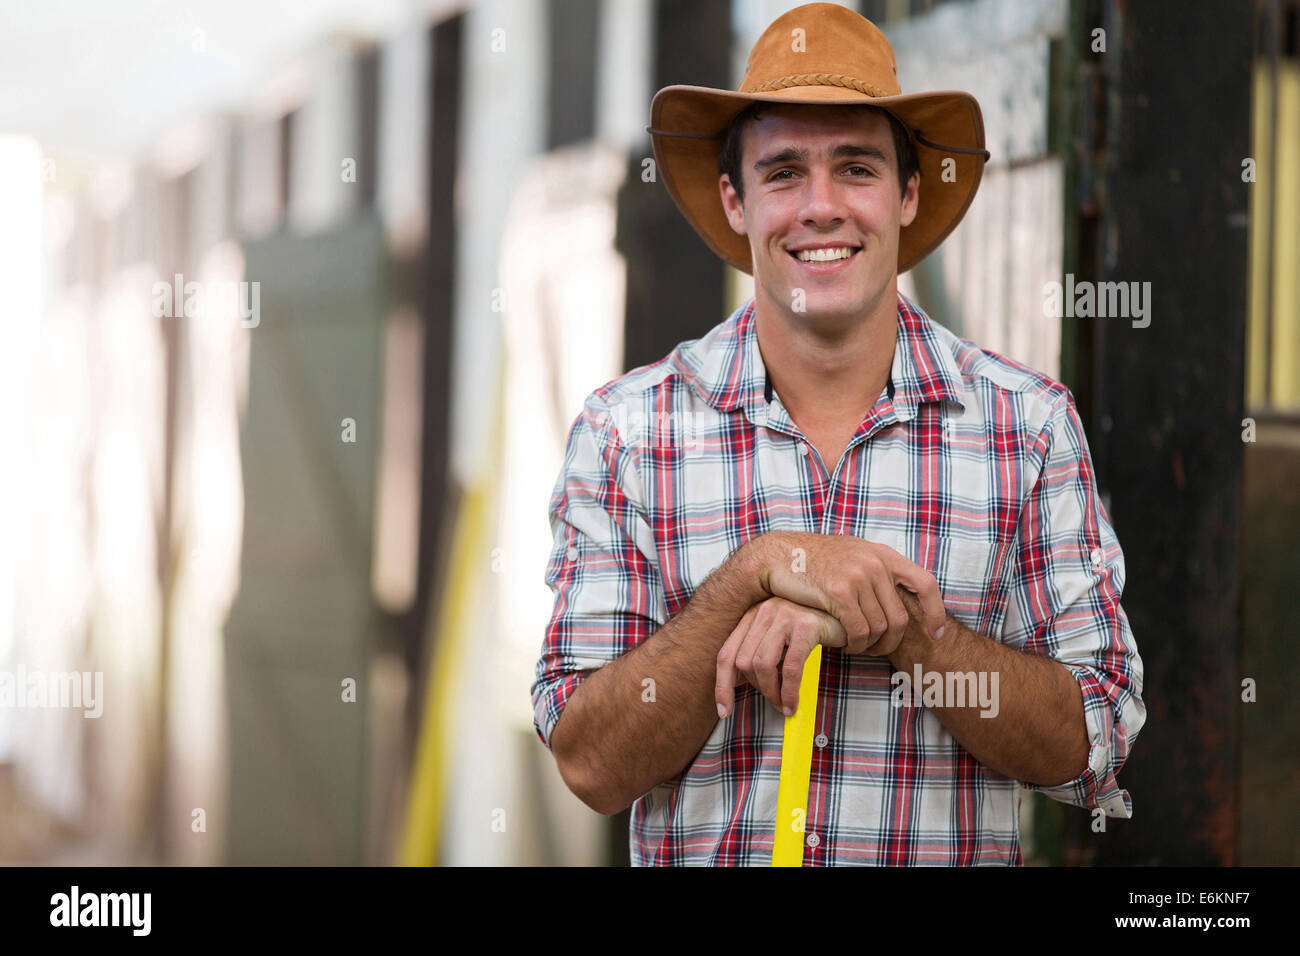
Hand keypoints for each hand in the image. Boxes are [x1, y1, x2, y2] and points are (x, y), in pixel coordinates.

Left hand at [715, 596, 845, 717]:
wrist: (846, 612)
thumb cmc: (813, 628)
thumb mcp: (780, 638)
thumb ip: (759, 653)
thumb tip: (738, 684)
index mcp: (752, 616)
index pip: (726, 654)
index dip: (722, 686)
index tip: (724, 711)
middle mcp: (763, 612)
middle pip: (744, 663)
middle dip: (758, 690)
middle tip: (774, 703)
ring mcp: (783, 615)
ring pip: (763, 665)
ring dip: (772, 693)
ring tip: (784, 705)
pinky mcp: (805, 625)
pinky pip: (790, 668)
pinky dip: (789, 692)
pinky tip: (793, 703)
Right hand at [756, 532, 946, 658]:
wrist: (779, 556)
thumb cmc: (814, 560)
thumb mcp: (853, 554)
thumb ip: (876, 569)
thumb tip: (899, 593)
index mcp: (883, 554)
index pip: (925, 584)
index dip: (935, 611)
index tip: (936, 632)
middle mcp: (875, 563)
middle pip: (899, 617)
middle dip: (890, 642)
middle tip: (876, 650)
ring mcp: (858, 577)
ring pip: (879, 628)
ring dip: (867, 645)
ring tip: (854, 645)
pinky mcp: (839, 592)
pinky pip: (858, 631)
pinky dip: (853, 644)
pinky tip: (842, 644)